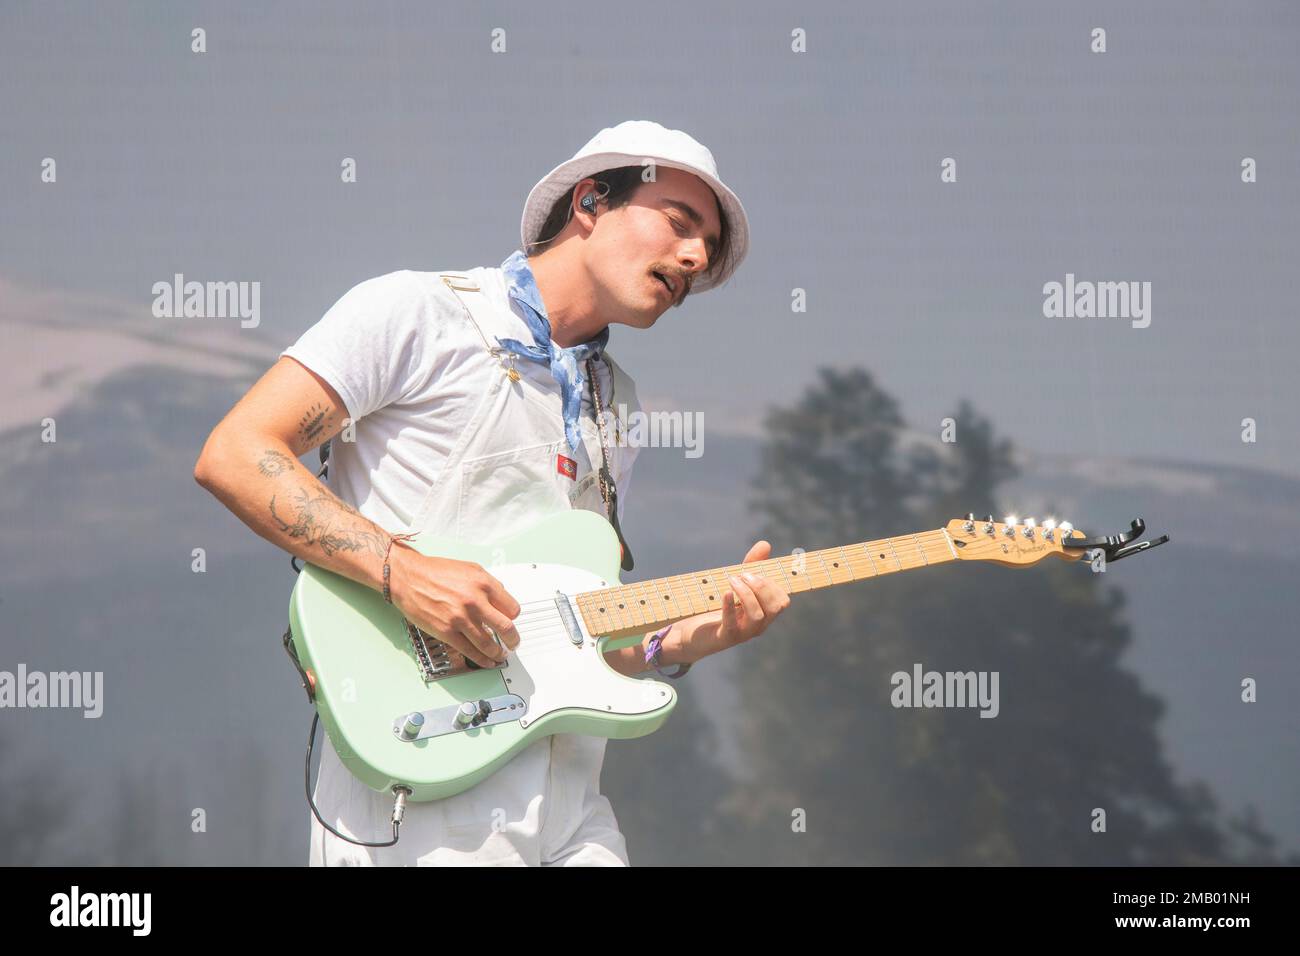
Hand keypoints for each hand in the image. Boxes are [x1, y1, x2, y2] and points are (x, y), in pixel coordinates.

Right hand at [387, 546, 520, 668]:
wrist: (408, 577)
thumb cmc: (435, 572)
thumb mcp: (469, 569)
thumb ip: (488, 583)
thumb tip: (501, 598)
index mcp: (483, 584)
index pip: (512, 608)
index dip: (513, 617)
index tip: (512, 622)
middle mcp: (474, 601)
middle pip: (506, 628)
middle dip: (513, 639)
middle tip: (514, 643)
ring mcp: (461, 618)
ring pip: (489, 643)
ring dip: (498, 652)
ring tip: (501, 654)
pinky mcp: (447, 632)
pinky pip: (470, 651)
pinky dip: (482, 660)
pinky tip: (486, 661)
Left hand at [668, 540, 791, 664]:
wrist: (692, 631)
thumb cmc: (718, 605)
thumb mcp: (736, 583)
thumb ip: (751, 565)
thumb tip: (765, 544)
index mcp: (764, 612)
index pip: (782, 600)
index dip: (774, 584)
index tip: (757, 571)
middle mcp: (759, 624)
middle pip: (775, 607)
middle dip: (762, 586)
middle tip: (743, 575)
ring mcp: (743, 633)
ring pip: (757, 615)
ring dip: (747, 594)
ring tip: (732, 581)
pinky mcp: (725, 637)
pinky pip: (732, 624)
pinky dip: (729, 607)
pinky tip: (725, 593)